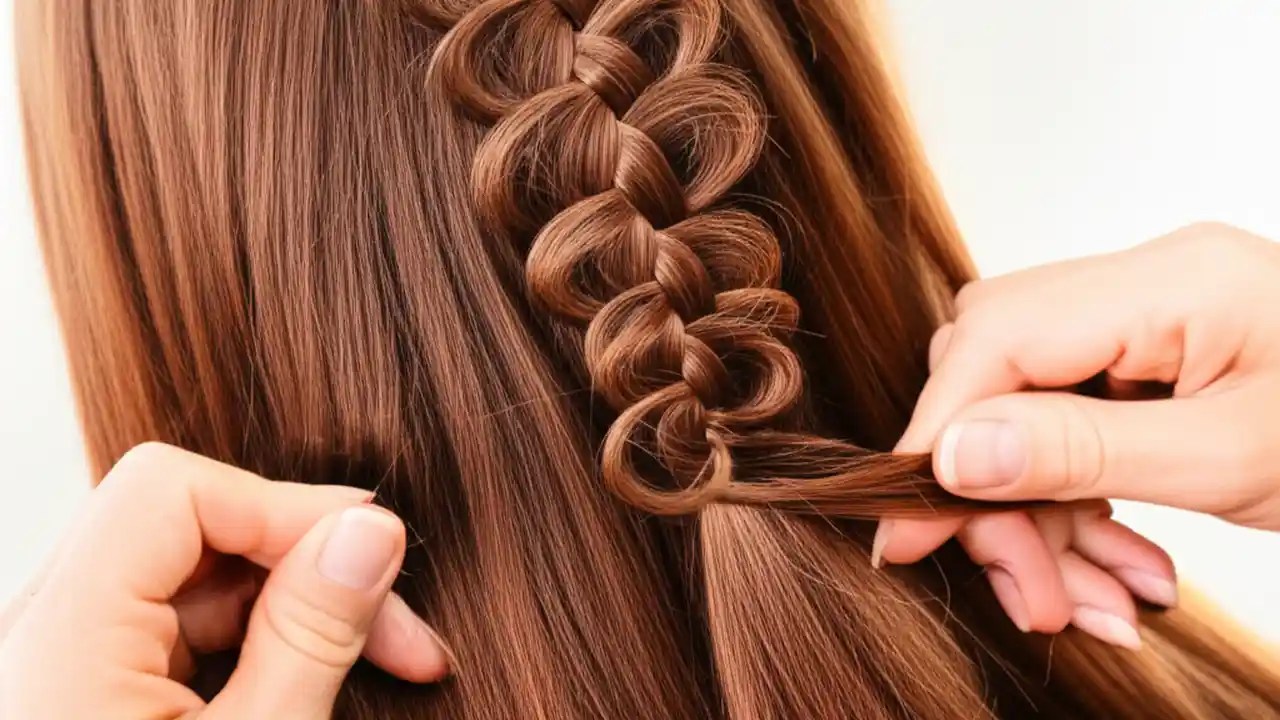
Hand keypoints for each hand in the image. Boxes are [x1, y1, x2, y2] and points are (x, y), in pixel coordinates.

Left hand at [0, 443, 449, 718]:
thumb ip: (310, 635)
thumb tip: (369, 530)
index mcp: (61, 638)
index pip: (171, 486)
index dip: (284, 507)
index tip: (372, 555)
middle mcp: (42, 634)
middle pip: (190, 527)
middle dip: (306, 566)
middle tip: (403, 634)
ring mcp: (60, 663)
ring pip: (193, 579)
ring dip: (293, 612)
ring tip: (381, 664)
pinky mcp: (82, 692)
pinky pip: (177, 628)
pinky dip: (256, 646)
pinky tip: (315, 681)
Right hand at [875, 222, 1279, 648]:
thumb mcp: (1231, 460)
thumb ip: (1082, 450)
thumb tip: (949, 454)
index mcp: (1173, 279)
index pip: (999, 339)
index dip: (937, 434)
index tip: (907, 529)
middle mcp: (1144, 287)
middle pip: (1002, 383)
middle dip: (1005, 501)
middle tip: (1033, 599)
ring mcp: (1147, 325)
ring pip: (1029, 419)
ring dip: (1047, 524)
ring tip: (1094, 608)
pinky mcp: (1152, 368)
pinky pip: (1075, 433)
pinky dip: (1083, 512)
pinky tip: (1123, 572)